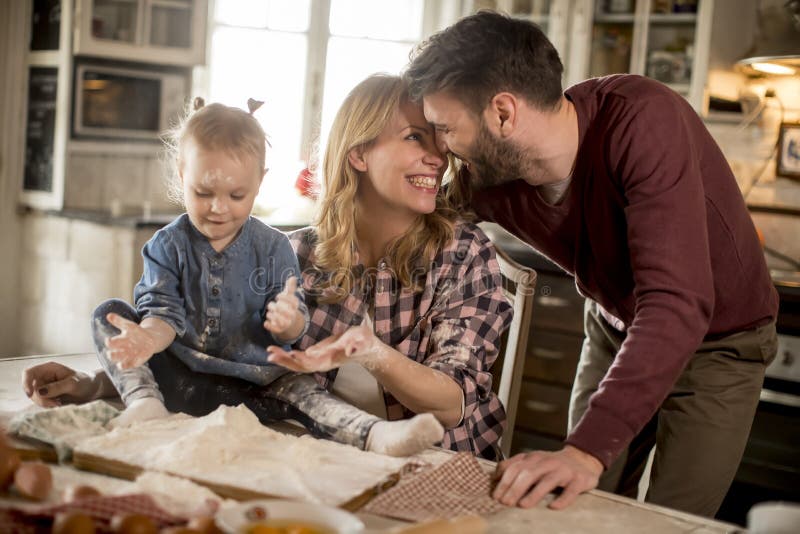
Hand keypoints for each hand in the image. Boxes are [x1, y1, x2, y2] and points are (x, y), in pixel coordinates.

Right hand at [21, 362, 96, 406]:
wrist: (92, 390)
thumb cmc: (85, 382)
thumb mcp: (73, 384)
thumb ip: (57, 387)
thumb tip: (39, 391)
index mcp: (49, 368)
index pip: (28, 373)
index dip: (26, 383)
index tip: (30, 394)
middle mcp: (44, 376)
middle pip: (30, 388)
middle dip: (40, 398)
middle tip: (56, 403)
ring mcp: (45, 386)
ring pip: (34, 397)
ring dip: (44, 403)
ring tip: (59, 403)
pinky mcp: (47, 395)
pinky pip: (40, 402)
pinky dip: (47, 405)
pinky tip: (58, 404)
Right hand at [105, 313, 158, 369]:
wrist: (149, 340)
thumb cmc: (136, 332)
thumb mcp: (129, 325)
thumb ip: (119, 321)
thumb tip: (109, 315)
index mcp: (119, 341)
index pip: (110, 343)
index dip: (108, 342)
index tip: (108, 339)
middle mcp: (121, 350)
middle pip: (112, 355)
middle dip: (111, 355)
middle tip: (112, 353)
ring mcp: (128, 357)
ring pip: (119, 362)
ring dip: (119, 360)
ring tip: (122, 359)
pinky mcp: (135, 362)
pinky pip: (129, 366)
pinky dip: (128, 365)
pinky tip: (132, 361)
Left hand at [263, 276, 300, 335]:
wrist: (290, 324)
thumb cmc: (288, 307)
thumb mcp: (289, 298)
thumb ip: (290, 288)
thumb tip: (292, 277)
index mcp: (295, 306)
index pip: (291, 300)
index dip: (283, 297)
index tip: (277, 296)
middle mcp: (292, 314)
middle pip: (280, 308)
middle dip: (274, 306)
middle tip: (272, 306)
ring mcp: (286, 323)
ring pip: (275, 317)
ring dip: (270, 314)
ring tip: (271, 313)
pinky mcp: (280, 330)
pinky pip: (272, 327)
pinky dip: (268, 324)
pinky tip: (267, 322)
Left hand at [267, 319, 381, 371]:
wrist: (365, 348)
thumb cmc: (364, 342)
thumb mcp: (363, 340)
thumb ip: (357, 345)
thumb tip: (349, 350)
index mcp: (333, 358)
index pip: (316, 362)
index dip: (304, 359)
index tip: (292, 354)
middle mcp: (324, 363)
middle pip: (302, 366)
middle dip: (286, 361)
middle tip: (271, 354)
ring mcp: (320, 362)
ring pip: (298, 365)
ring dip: (284, 360)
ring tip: (270, 353)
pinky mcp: (317, 357)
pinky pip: (299, 361)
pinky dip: (287, 357)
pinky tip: (277, 352)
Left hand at [492, 445, 602, 509]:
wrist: (583, 458)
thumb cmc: (553, 464)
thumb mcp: (533, 461)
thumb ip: (515, 466)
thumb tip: (495, 477)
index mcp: (534, 458)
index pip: (515, 467)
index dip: (503, 481)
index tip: (495, 495)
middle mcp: (547, 462)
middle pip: (528, 473)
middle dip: (514, 488)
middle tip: (505, 503)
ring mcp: (564, 471)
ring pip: (547, 481)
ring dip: (534, 494)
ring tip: (522, 505)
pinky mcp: (579, 480)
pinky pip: (571, 490)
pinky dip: (562, 499)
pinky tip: (553, 507)